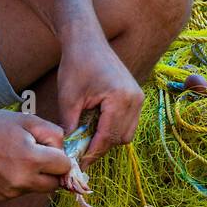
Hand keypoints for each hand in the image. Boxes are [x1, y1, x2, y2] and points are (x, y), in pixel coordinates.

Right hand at [0, 109, 71, 200]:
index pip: (64, 166)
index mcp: (31, 160)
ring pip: (36, 189)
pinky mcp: (0, 197)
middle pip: (54, 184)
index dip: (59, 155)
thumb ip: (54, 134)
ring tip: (17, 159)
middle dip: (51, 171)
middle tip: (38, 156)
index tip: (48, 148)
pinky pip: (20, 192)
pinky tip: (5, 167)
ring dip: (35, 177)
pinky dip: (19, 182)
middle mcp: (22, 181)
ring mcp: (10, 192)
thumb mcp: (27, 120)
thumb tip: (64, 152)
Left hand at [56, 37, 143, 165]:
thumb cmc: (75, 65)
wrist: (86, 41)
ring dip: (107, 138)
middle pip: (120, 138)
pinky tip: (94, 125)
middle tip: (79, 152)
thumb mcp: (69, 99)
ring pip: (126, 133)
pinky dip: (112, 128)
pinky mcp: (135, 96)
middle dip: (100, 147)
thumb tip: (69, 153)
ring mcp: (138, 97)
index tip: (78, 165)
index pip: (108, 136)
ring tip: (85, 137)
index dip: (93, 153)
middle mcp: (135, 99)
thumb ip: (71, 127)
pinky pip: (127, 122)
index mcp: (120, 98)